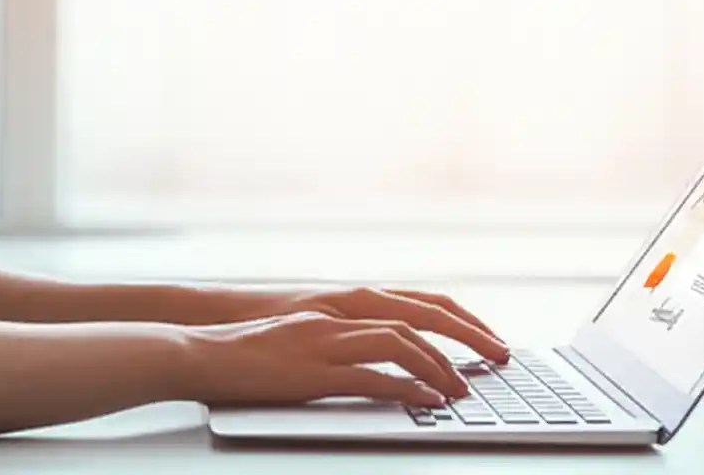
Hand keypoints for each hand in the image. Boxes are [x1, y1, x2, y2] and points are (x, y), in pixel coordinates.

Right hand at [178, 311, 467, 406]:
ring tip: (464, 388)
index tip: (489, 338)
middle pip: (422, 315)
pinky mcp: (313, 370)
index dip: (460, 318)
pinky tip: (427, 402)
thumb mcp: (308, 327)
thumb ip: (345, 333)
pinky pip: (372, 377)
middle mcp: (342, 312)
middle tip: (500, 357)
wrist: (203, 347)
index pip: (419, 301)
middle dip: (467, 336)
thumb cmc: (252, 344)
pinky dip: (405, 389)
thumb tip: (384, 350)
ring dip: (440, 365)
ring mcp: (328, 339)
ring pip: (401, 342)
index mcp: (345, 301)